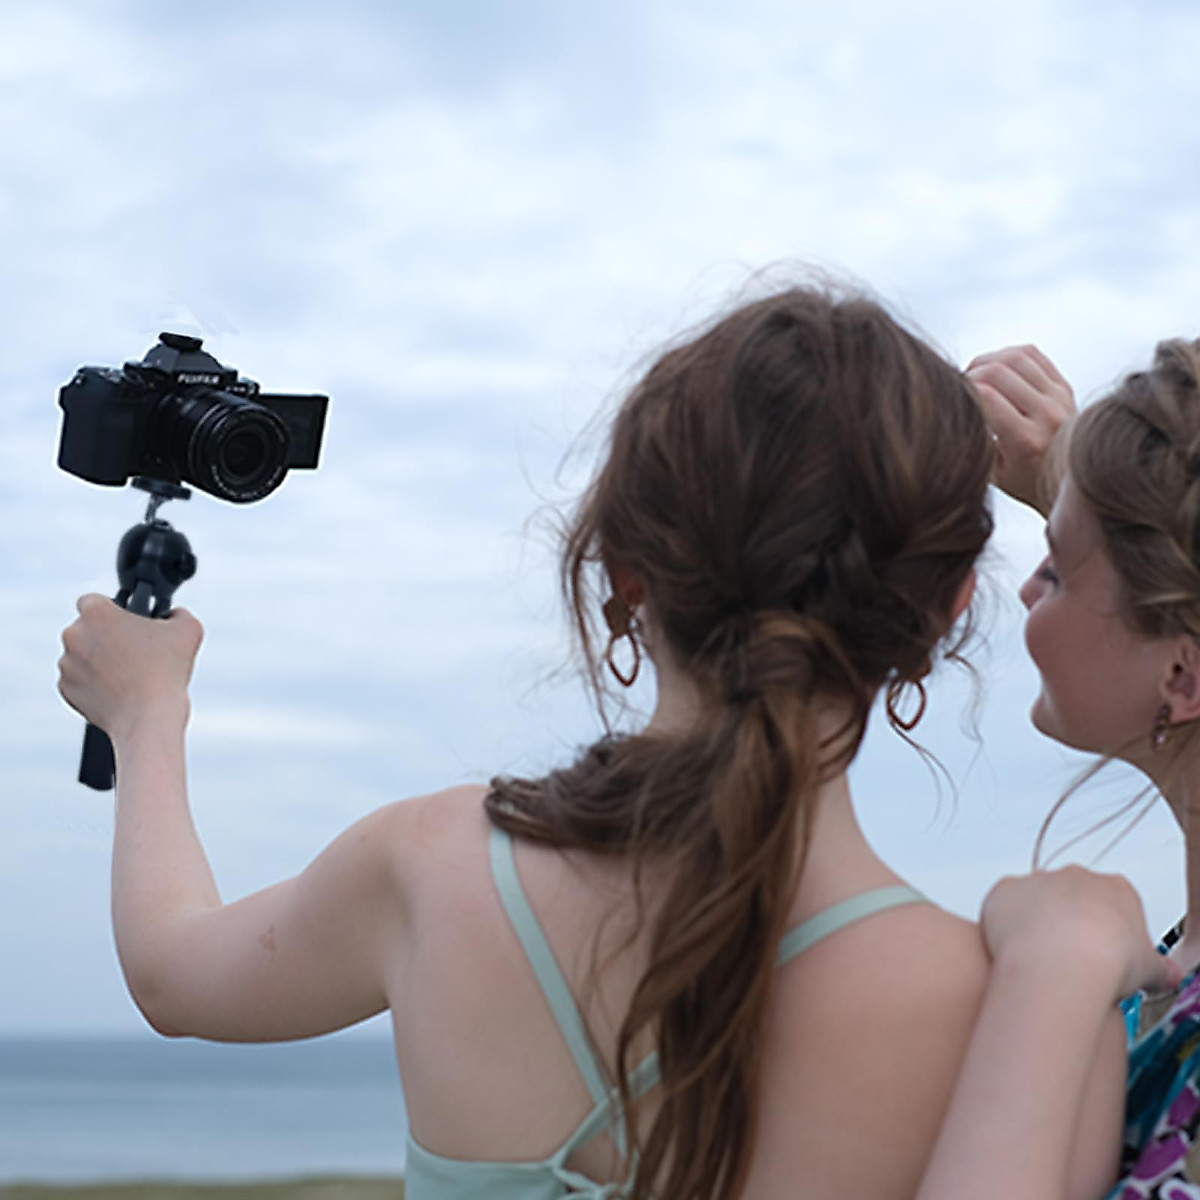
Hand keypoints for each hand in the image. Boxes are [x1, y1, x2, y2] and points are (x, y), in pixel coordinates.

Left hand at [58, 595, 203, 741]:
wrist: (148, 718)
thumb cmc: (166, 672)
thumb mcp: (189, 630)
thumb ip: (178, 613)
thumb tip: (173, 614)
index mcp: (96, 613)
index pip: (95, 600)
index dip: (113, 610)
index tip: (128, 624)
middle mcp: (73, 635)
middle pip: (88, 628)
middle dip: (107, 637)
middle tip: (134, 650)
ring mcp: (67, 664)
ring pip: (82, 655)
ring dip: (99, 660)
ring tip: (129, 673)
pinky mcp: (66, 689)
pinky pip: (79, 680)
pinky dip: (94, 683)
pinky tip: (118, 689)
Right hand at [966, 345, 1074, 515]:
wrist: (1071, 482)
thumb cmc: (1028, 482)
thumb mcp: (991, 473)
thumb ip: (974, 440)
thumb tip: (950, 409)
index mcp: (1026, 441)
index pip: (985, 396)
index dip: (961, 388)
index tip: (952, 395)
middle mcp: (1047, 415)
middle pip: (999, 371)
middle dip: (971, 372)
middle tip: (961, 384)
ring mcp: (1059, 398)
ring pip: (1017, 357)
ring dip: (989, 359)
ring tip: (976, 373)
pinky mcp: (1064, 388)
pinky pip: (1034, 355)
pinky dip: (1010, 354)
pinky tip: (998, 367)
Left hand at [981, 867, 1181, 1000]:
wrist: (1061, 960)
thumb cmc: (1106, 961)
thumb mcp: (1151, 970)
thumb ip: (1160, 969)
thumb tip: (1166, 975)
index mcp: (1115, 888)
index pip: (1112, 906)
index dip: (1107, 935)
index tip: (1103, 957)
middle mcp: (1074, 877)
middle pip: (1072, 899)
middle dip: (1071, 926)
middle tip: (1070, 961)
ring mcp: (1038, 880)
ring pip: (1035, 901)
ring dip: (1036, 924)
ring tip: (1041, 960)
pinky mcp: (1005, 889)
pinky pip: (1002, 904)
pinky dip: (1004, 923)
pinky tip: (1012, 948)